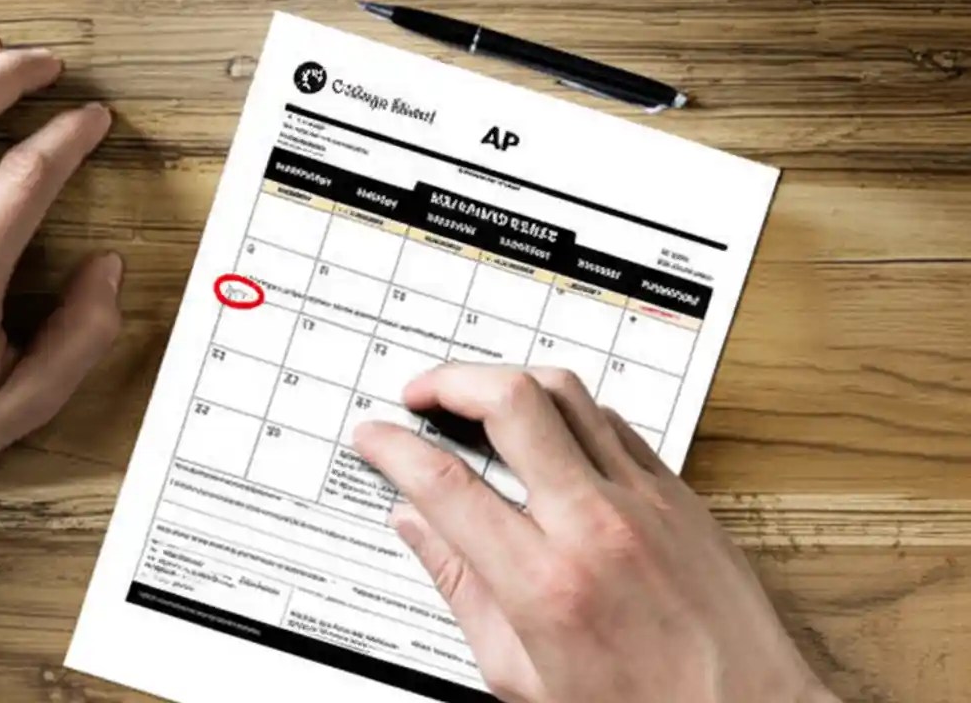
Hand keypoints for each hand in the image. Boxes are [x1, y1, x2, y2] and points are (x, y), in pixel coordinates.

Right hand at [355, 365, 837, 702]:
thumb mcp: (521, 675)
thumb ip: (461, 590)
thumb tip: (416, 528)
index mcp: (543, 584)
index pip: (446, 485)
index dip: (395, 448)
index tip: (376, 437)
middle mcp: (594, 526)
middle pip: (510, 402)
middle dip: (450, 380)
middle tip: (422, 393)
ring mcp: (643, 501)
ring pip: (566, 392)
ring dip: (508, 380)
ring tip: (479, 398)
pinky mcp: (678, 492)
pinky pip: (614, 420)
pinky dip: (568, 411)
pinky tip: (548, 429)